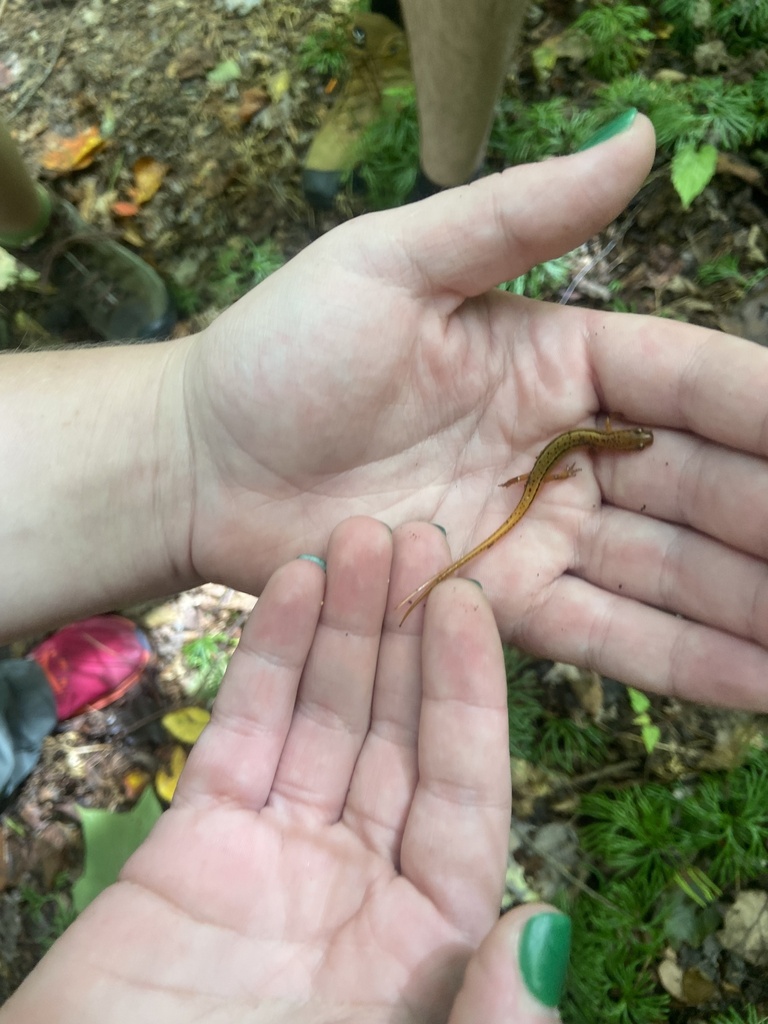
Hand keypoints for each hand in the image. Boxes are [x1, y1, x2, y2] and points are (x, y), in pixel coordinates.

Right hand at [1, 518, 567, 1023]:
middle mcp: (360, 884)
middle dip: (404, 636)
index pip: (463, 789)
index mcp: (424, 940)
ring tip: (355, 537)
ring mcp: (277, 856)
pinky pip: (242, 734)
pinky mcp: (195, 844)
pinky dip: (268, 658)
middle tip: (412, 536)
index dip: (468, 692)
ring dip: (341, 627)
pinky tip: (293, 587)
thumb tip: (543, 924)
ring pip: (323, 719)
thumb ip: (484, 1018)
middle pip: (394, 737)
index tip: (466, 600)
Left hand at [184, 113, 767, 708]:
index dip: (767, 414)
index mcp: (553, 358)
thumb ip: (518, 216)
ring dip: (754, 604)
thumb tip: (641, 136)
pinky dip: (686, 660)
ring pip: (672, 573)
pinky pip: (606, 634)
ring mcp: (534, 534)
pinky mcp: (496, 605)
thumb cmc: (284, 350)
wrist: (202, 459)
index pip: (691, 384)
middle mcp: (561, 450)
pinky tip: (764, 683)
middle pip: (703, 489)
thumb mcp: (395, 260)